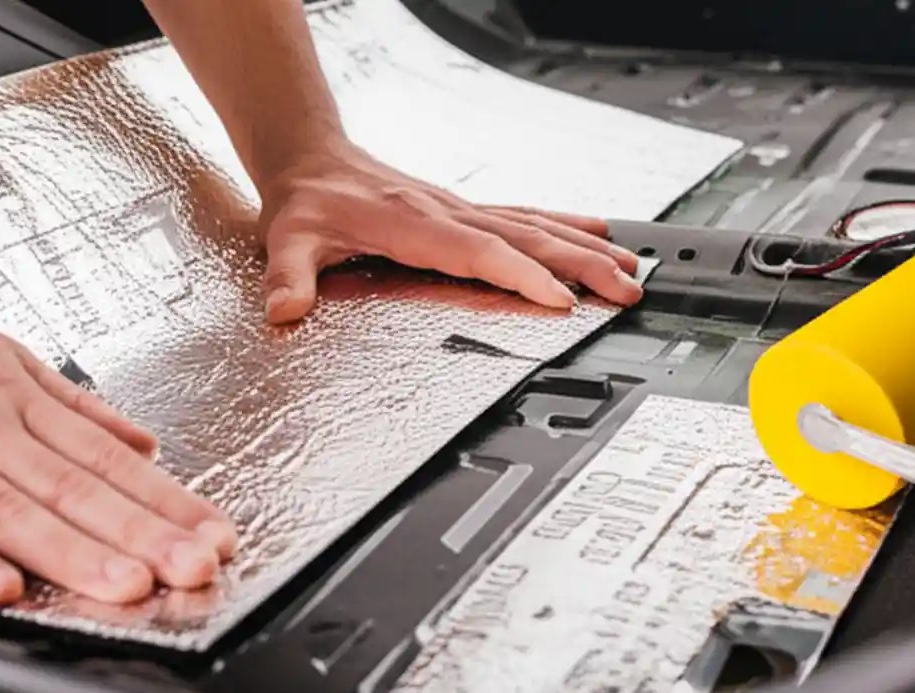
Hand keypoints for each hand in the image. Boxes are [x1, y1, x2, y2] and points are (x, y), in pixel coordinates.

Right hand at [0, 260, 237, 605]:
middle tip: (197, 567)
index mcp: (11, 392)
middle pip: (71, 485)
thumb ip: (70, 402)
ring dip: (73, 550)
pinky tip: (0, 586)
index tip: (213, 531)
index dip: (165, 498)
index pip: (104, 456)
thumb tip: (142, 440)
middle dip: (143, 531)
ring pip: (7, 505)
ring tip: (130, 585)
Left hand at [256, 139, 644, 323]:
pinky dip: (565, 224)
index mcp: (411, 222)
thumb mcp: (287, 241)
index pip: (478, 250)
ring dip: (584, 247)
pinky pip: (523, 216)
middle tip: (626, 290)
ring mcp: (460, 208)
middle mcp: (445, 211)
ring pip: (535, 225)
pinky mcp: (464, 210)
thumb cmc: (306, 203)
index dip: (521, 274)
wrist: (311, 160)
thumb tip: (285, 310)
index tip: (560, 299)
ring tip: (630, 269)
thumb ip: (289, 277)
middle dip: (579, 264)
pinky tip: (597, 232)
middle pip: (525, 237)